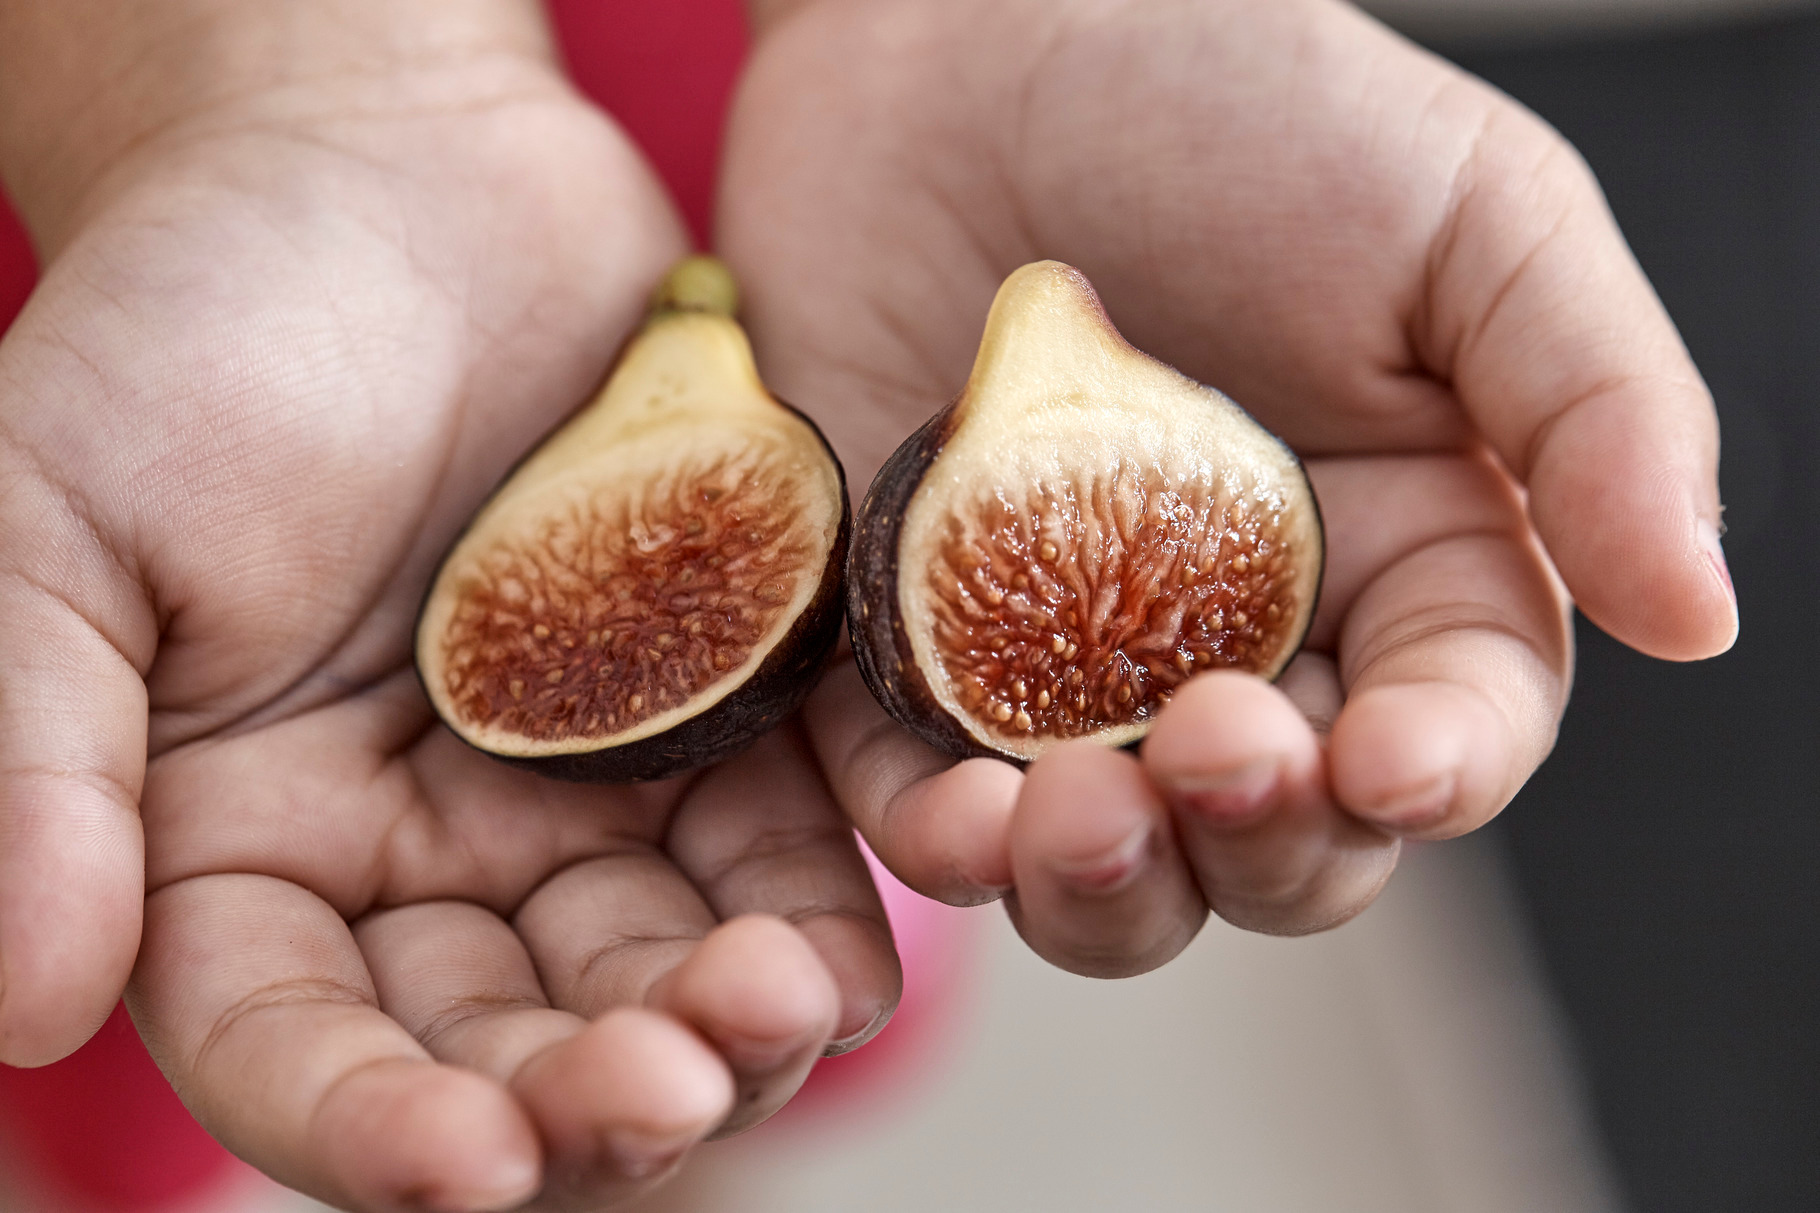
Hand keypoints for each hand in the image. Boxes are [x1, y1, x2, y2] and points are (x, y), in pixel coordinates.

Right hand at [0, 5, 895, 1207]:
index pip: (291, 1039)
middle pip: (501, 1028)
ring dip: (719, 1014)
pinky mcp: (706, 699)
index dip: (370, 1120)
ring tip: (785, 1013)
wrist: (391, 170)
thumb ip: (43, 768)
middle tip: (672, 1090)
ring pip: (649, 956)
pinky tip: (858, 948)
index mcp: (234, 843)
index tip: (467, 1164)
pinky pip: (769, 829)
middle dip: (585, 1084)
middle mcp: (410, 844)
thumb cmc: (195, 330)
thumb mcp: (58, 531)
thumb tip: (28, 1003)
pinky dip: (813, 895)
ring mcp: (570, 779)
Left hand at [719, 0, 1735, 966]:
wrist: (968, 31)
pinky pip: (916, 787)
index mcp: (1397, 560)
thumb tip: (1703, 617)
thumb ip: (1594, 412)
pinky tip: (949, 815)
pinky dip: (935, 833)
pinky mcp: (905, 641)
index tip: (1392, 763)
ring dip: (1102, 888)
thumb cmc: (1236, 103)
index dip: (1436, 773)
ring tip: (1075, 820)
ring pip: (1107, 861)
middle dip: (1261, 845)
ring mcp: (1062, 655)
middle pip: (1279, 840)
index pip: (1450, 725)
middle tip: (1212, 757)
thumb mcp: (1471, 221)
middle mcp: (1238, 638)